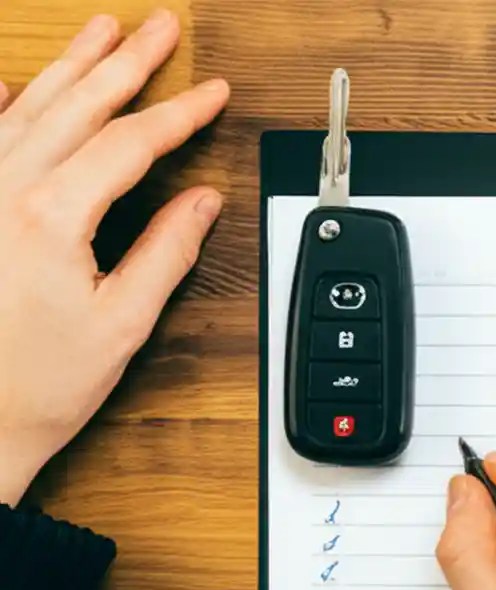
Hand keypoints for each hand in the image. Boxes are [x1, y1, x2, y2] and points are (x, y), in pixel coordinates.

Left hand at [0, 10, 228, 504]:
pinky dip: (0, 103)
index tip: (212, 92)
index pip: (130, 142)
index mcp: (52, 217)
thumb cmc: (36, 385)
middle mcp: (4, 192)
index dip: (179, 112)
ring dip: (71, 68)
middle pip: (79, 106)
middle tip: (158, 28)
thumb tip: (201, 201)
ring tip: (102, 33)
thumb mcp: (123, 323)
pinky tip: (7, 82)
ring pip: (28, 108)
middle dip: (125, 62)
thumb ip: (166, 253)